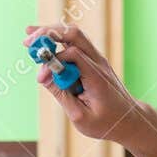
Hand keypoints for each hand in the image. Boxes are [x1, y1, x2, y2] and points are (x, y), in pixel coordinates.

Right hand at [25, 22, 143, 143]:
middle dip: (48, 33)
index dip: (52, 62)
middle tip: (27, 38)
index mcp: (96, 76)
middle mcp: (98, 62)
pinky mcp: (93, 62)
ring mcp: (97, 59)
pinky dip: (59, 42)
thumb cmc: (106, 122)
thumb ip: (61, 95)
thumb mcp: (80, 116)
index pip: (72, 55)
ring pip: (74, 35)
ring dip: (52, 33)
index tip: (40, 78)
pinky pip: (75, 45)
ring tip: (30, 35)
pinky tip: (44, 45)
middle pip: (73, 34)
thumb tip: (43, 77)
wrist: (128, 120)